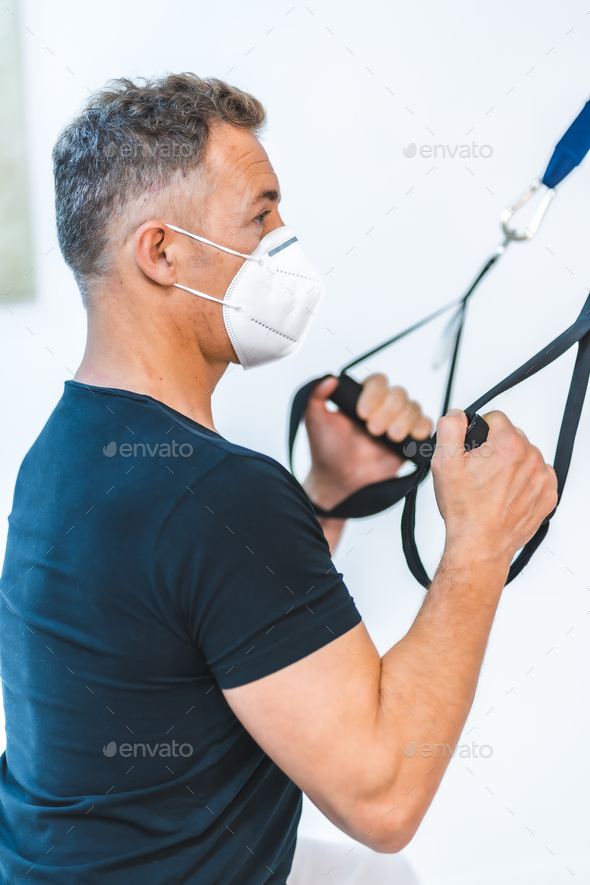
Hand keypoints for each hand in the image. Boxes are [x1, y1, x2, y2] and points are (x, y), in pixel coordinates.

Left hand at [303, 374, 431, 511]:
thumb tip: (329, 378)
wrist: (339, 481)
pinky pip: (425, 425)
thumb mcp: (314, 421)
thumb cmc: (326, 451)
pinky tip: (410, 437)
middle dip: (387, 411)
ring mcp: (397, 422)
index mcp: (362, 398)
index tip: (361, 413)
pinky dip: (422, 428)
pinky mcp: (409, 439)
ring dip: (403, 420)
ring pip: (413, 407)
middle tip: (373, 430)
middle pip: (398, 393)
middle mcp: (381, 407)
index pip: (378, 382)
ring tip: (390, 437)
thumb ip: (315, 397)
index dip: (373, 394)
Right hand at [433, 409, 557, 562]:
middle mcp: (530, 458)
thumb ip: (450, 427)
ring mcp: (541, 478)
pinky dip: (523, 482)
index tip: (473, 452)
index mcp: (508, 445)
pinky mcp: (547, 495)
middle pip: (511, 437)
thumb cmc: (465, 509)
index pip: (495, 418)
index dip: (479, 433)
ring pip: (524, 456)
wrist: (480, 544)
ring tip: (492, 486)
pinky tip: (506, 495)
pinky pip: (536, 477)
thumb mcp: (444, 462)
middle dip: (495, 449)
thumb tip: (458, 415)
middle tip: (479, 472)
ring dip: (510, 465)